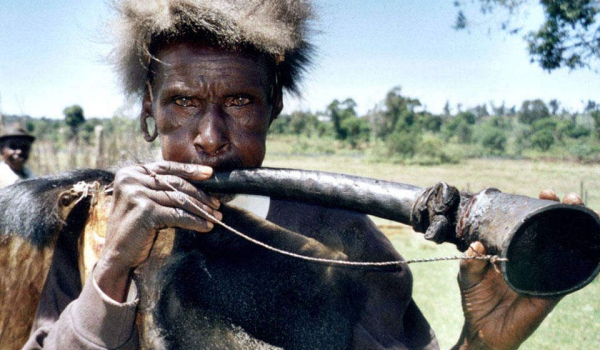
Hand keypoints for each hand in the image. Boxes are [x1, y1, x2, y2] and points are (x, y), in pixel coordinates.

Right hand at [95, 161, 221, 300]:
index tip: (209, 173)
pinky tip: (206, 226)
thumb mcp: (143, 199)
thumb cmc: (133, 227)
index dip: (190, 170)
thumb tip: (195, 179)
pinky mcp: (145, 210)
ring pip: (180, 199)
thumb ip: (159, 187)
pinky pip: (178, 215)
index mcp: (130, 172)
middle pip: (175, 183)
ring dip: (201, 209)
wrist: (116, 255)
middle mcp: (131, 179)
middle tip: (217, 203)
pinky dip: (195, 221)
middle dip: (200, 194)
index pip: (166, 167)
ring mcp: (137, 194)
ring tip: (216, 216)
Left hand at [452, 190, 579, 349]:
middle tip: (566, 197)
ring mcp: (544, 275)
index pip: (530, 224)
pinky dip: (582, 262)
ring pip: (567, 249)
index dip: (540, 207)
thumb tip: (478, 246)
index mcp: (514, 250)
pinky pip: (570, 277)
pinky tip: (591, 247)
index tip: (545, 192)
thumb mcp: (468, 275)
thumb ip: (470, 261)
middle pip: (553, 231)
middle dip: (563, 211)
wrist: (483, 331)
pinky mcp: (551, 293)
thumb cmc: (476, 300)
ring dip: (578, 229)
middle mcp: (533, 260)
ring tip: (584, 211)